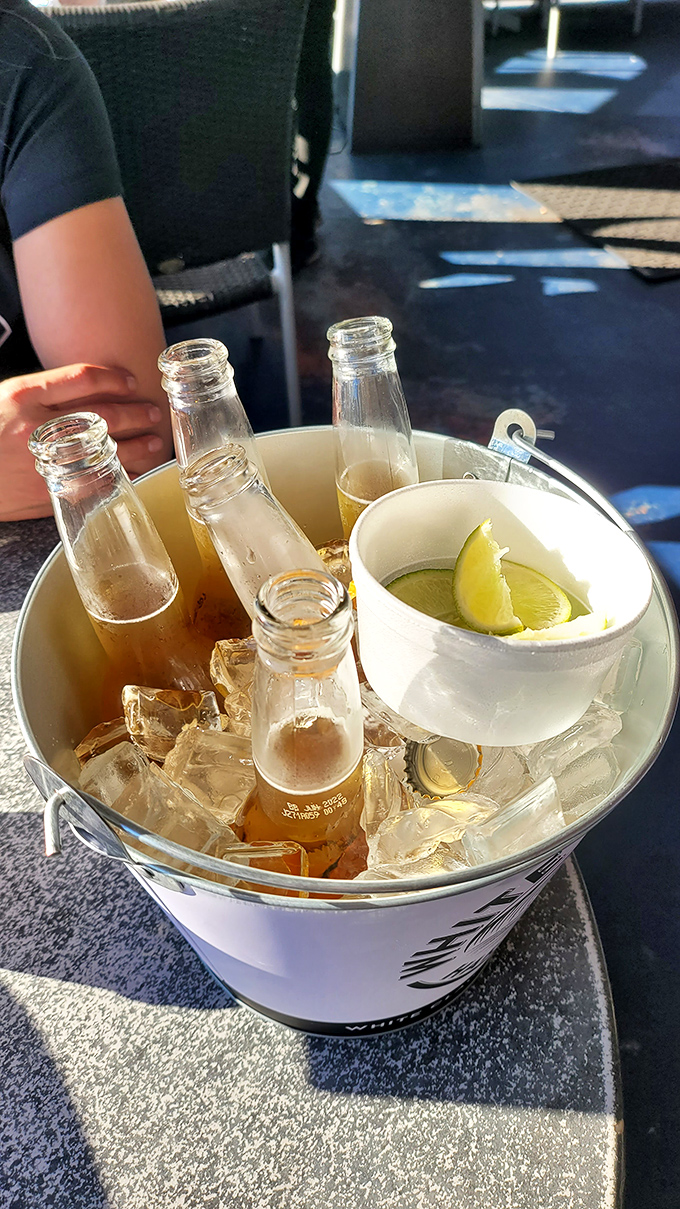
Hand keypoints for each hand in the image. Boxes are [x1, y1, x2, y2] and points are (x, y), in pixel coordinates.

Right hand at [0, 363, 171, 521]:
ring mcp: (46, 460)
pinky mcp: (49, 489)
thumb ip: (42, 395)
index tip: (131, 381)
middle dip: (135, 413)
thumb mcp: (5, 400)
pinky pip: (94, 481)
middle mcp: (37, 425)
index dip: (114, 379)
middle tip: (153, 412)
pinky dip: (119, 476)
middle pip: (102, 413)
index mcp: (23, 395)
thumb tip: (90, 392)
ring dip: (137, 445)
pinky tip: (134, 472)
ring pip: (105, 449)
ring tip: (154, 441)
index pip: (82, 378)